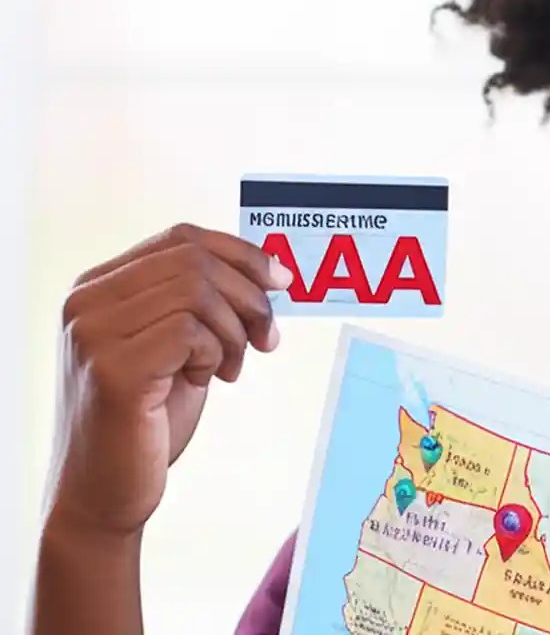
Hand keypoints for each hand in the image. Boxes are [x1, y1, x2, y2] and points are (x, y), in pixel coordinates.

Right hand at [45, 223, 292, 536]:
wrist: (106, 493)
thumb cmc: (146, 421)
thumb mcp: (179, 347)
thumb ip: (204, 304)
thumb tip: (272, 270)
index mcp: (98, 288)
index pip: (181, 238)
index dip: (241, 253)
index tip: (281, 281)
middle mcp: (86, 302)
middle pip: (196, 260)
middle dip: (249, 297)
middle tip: (266, 339)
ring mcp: (93, 333)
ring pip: (198, 292)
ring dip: (233, 332)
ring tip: (226, 368)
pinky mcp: (112, 369)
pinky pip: (191, 331)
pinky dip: (214, 354)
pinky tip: (203, 381)